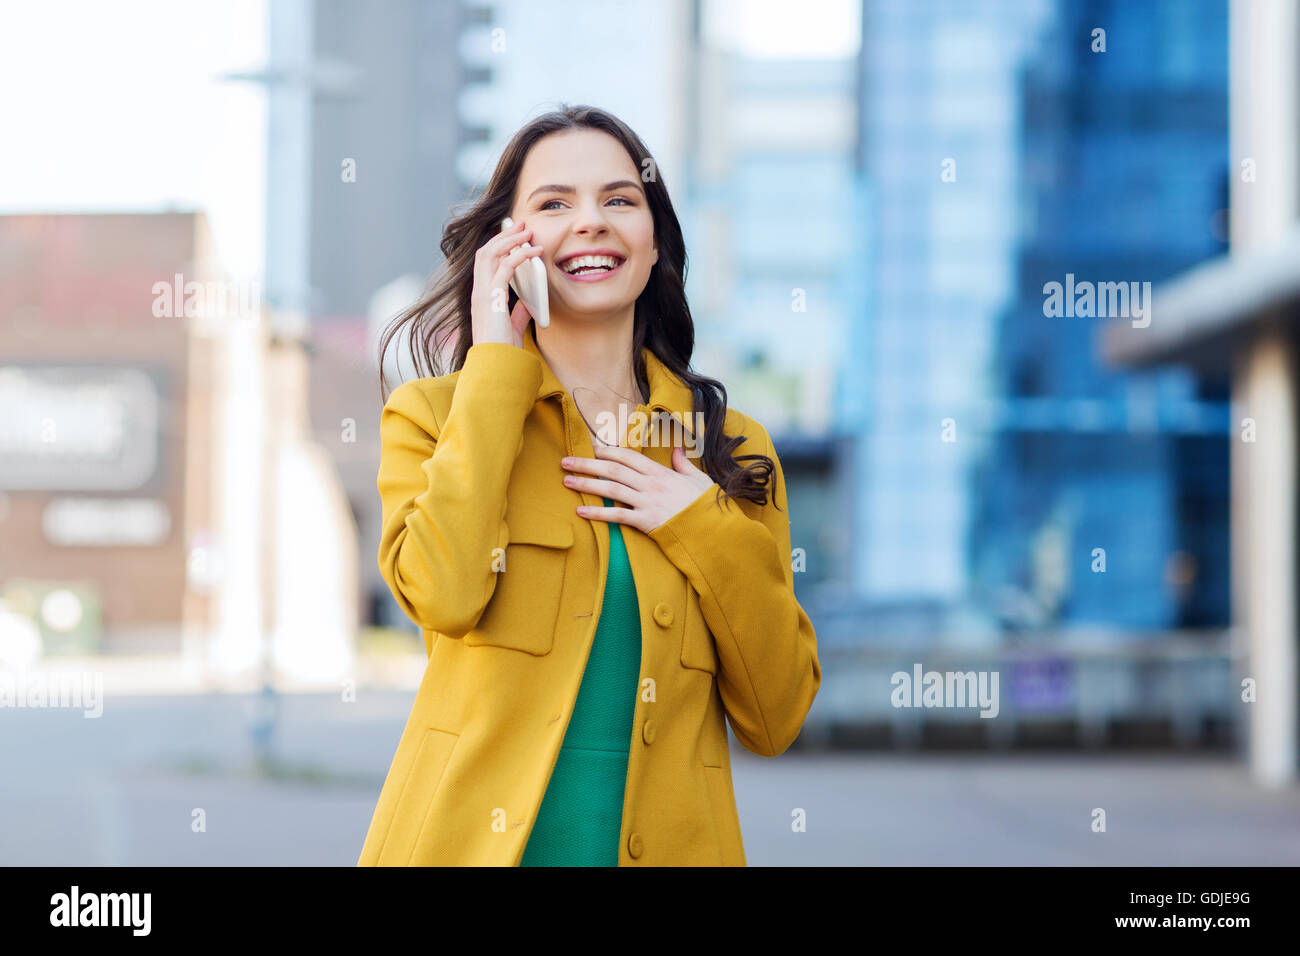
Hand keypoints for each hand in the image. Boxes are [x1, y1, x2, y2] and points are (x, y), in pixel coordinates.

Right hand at [470, 219, 543, 347]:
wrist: (496, 366)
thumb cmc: (502, 351)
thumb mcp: (512, 327)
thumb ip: (518, 312)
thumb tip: (529, 302)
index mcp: (481, 297)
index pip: (485, 262)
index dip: (498, 245)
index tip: (514, 235)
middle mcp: (478, 292)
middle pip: (486, 252)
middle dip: (504, 235)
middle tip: (522, 225)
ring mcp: (482, 294)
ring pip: (491, 254)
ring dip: (510, 239)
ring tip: (527, 231)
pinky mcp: (492, 299)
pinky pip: (505, 268)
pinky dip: (519, 255)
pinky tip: (534, 252)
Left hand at [561, 442, 716, 533]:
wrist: (713, 528)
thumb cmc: (706, 504)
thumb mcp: (698, 479)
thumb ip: (684, 464)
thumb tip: (678, 450)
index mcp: (661, 472)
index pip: (629, 456)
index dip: (608, 450)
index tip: (591, 447)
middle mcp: (650, 484)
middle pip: (613, 469)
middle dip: (587, 463)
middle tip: (566, 461)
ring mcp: (647, 502)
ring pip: (610, 488)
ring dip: (586, 484)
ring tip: (566, 481)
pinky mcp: (646, 521)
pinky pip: (617, 516)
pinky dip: (598, 512)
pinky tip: (581, 511)